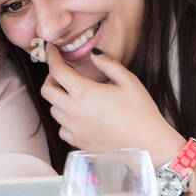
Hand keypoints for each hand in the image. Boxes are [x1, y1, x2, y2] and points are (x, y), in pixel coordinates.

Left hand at [41, 43, 184, 163]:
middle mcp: (73, 111)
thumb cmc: (141, 112)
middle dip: (51, 78)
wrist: (148, 145)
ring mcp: (73, 128)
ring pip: (53, 110)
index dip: (51, 56)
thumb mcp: (129, 81)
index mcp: (84, 92)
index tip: (51, 50)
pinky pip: (61, 128)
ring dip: (58, 99)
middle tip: (62, 73)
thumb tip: (94, 53)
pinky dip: (65, 119)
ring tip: (73, 94)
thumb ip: (108, 64)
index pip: (56, 70)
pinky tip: (78, 116)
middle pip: (46, 90)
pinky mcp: (77, 142)